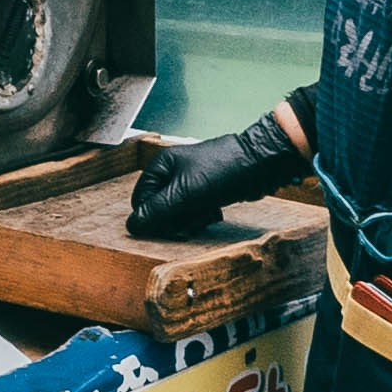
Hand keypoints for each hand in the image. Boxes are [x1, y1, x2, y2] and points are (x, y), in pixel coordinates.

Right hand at [128, 105, 309, 238]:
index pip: (141, 200)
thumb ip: (156, 211)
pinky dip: (202, 215)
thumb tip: (132, 225)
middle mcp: (172, 171)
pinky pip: (193, 209)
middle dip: (175, 219)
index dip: (152, 217)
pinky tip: (214, 212)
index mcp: (161, 165)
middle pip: (159, 207)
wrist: (259, 165)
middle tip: (190, 222)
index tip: (168, 227)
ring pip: (177, 211)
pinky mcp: (204, 189)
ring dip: (190, 219)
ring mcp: (189, 180)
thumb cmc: (221, 173)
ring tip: (206, 214)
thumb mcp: (185, 195)